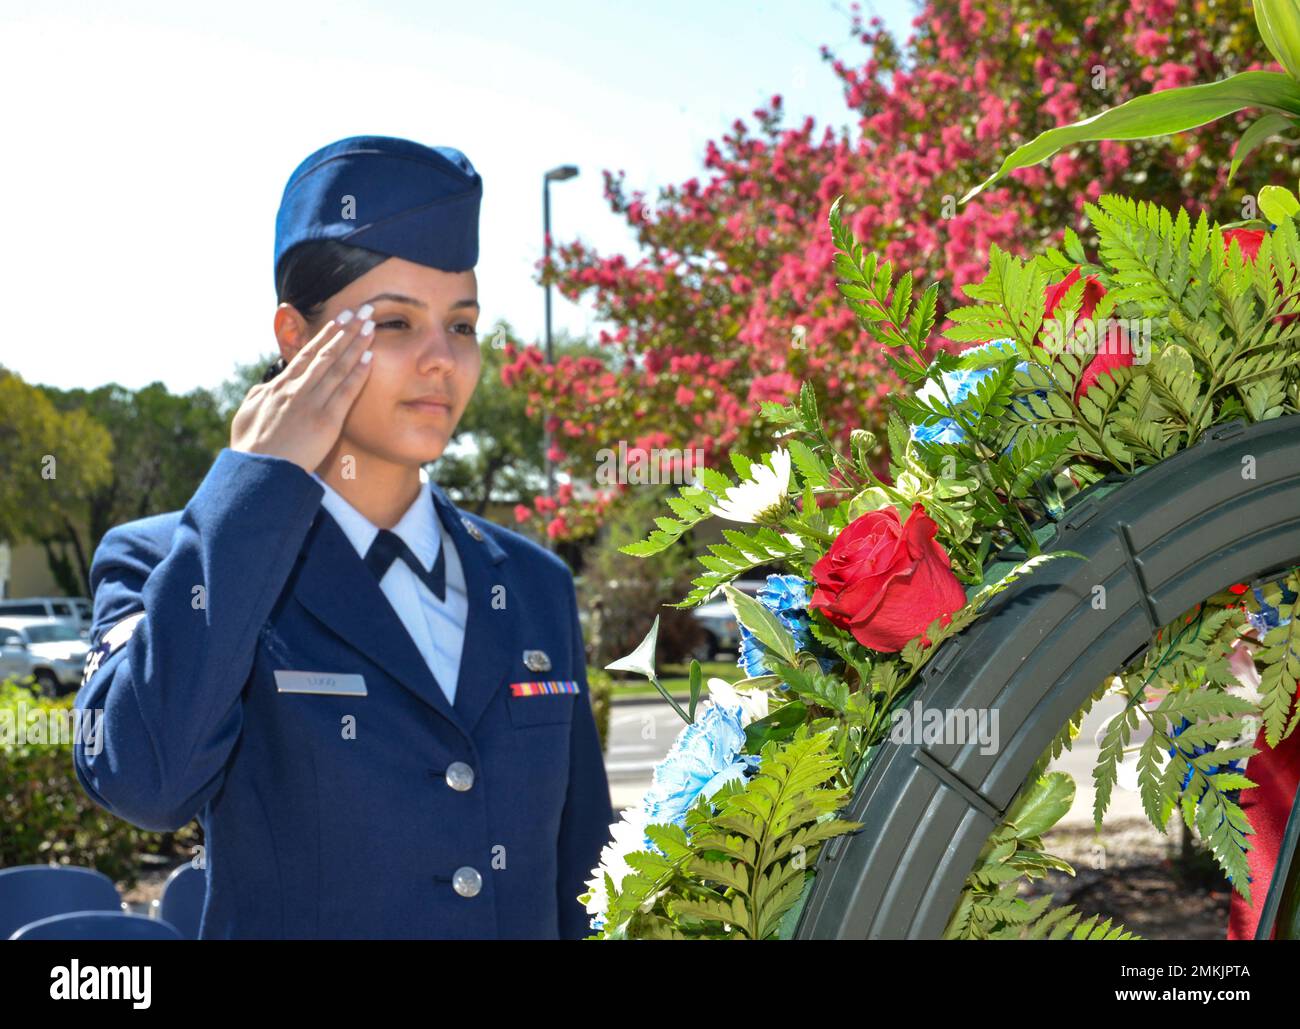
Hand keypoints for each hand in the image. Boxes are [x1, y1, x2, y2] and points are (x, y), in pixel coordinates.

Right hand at [231, 305, 375, 472]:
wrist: (259, 474)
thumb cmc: (251, 450)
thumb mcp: (248, 415)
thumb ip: (260, 397)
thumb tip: (266, 387)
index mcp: (278, 388)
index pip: (307, 355)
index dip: (325, 336)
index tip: (339, 320)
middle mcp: (296, 390)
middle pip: (326, 353)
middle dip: (346, 330)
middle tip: (362, 310)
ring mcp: (312, 403)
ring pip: (337, 367)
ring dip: (356, 344)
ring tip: (371, 325)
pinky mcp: (326, 421)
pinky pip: (346, 392)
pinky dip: (358, 373)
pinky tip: (371, 357)